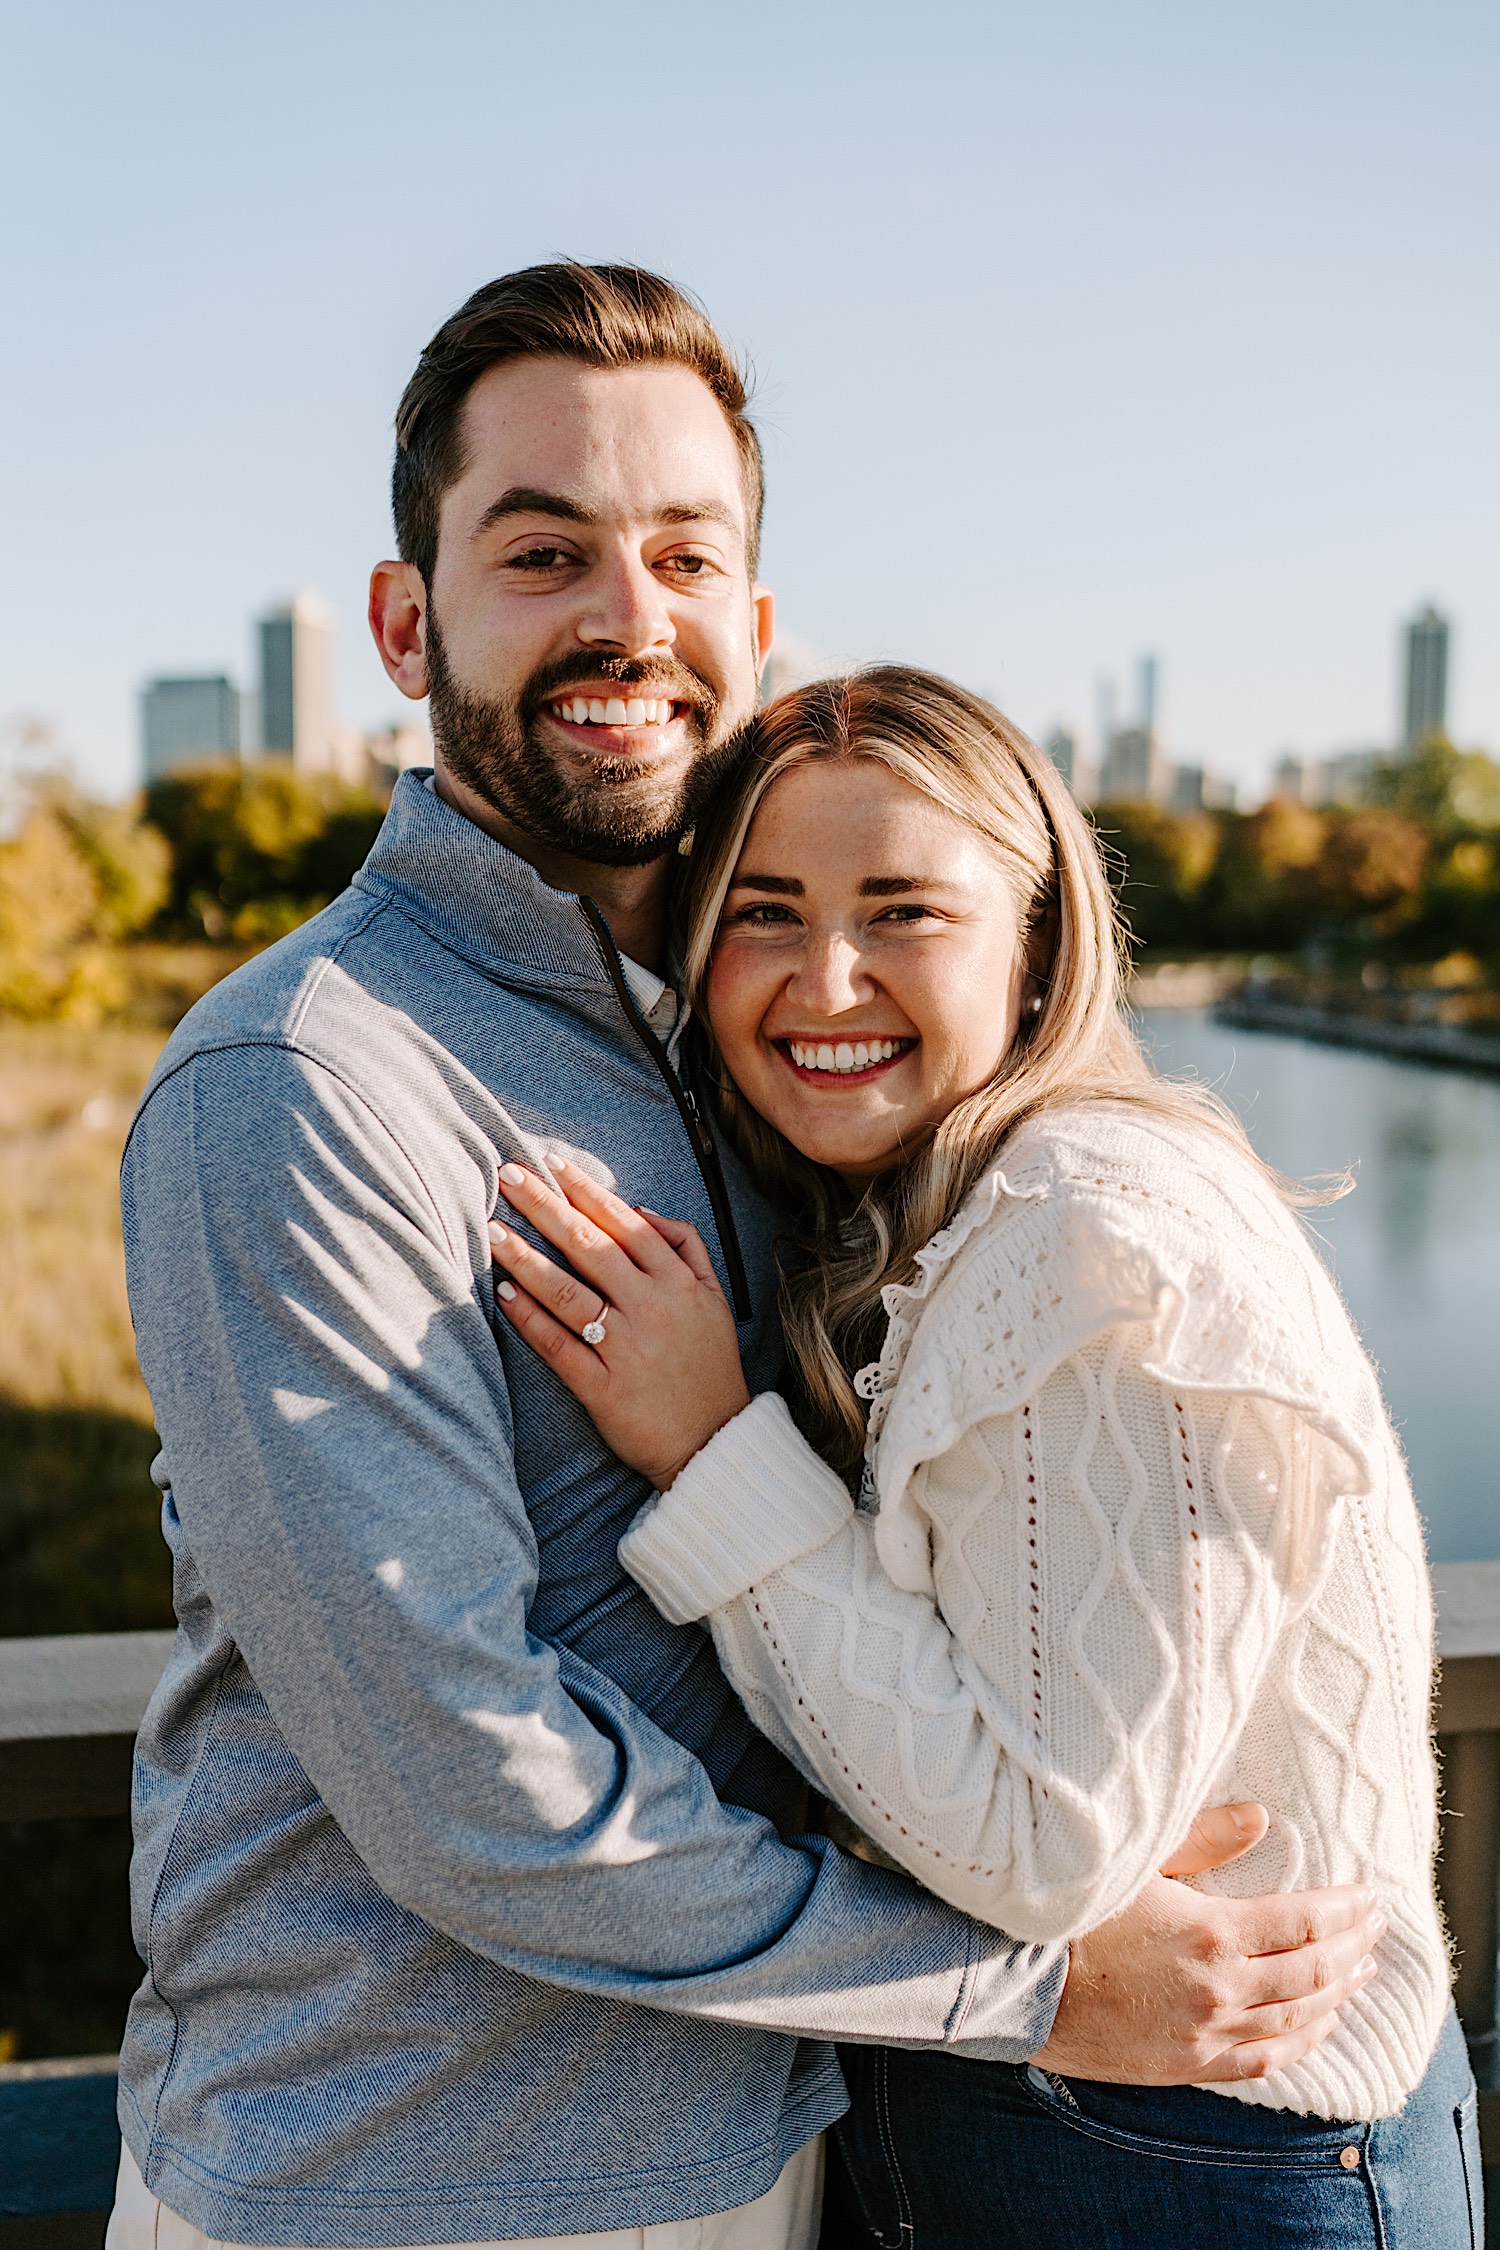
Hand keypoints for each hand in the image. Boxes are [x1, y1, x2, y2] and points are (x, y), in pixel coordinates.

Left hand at [488, 1157, 751, 1489]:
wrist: (715, 1443)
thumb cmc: (710, 1366)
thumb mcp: (717, 1299)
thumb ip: (686, 1248)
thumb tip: (641, 1211)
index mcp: (678, 1283)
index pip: (625, 1223)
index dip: (586, 1190)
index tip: (552, 1163)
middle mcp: (652, 1309)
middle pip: (590, 1246)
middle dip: (546, 1206)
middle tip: (508, 1176)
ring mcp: (626, 1349)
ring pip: (568, 1292)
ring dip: (526, 1258)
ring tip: (493, 1231)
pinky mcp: (604, 1389)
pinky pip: (559, 1346)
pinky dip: (530, 1319)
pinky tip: (505, 1294)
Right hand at [1034, 1803, 1384, 2085]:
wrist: (1022, 1984)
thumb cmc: (1073, 1912)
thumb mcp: (1136, 1860)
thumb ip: (1203, 1838)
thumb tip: (1261, 1817)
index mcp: (1213, 1932)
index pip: (1306, 1921)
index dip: (1347, 1908)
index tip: (1371, 1895)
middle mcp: (1221, 1988)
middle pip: (1313, 1971)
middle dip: (1355, 1948)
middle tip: (1378, 1929)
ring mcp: (1207, 2032)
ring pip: (1298, 2020)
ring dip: (1338, 1995)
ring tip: (1362, 1973)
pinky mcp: (1188, 2064)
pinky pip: (1265, 2062)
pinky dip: (1302, 2044)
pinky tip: (1319, 2027)